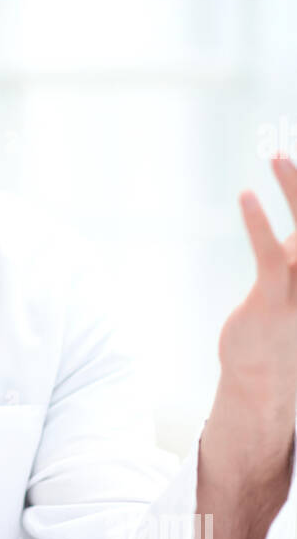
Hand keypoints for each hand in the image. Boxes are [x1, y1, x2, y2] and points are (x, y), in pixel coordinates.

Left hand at [217, 154, 296, 423]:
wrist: (265, 388)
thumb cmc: (281, 336)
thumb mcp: (293, 289)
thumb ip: (295, 257)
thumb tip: (290, 237)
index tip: (294, 159)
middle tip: (285, 150)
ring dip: (294, 189)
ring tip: (278, 155)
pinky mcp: (272, 303)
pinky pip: (268, 256)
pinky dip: (258, 224)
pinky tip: (247, 196)